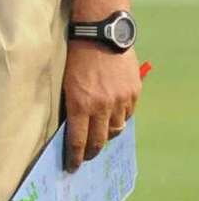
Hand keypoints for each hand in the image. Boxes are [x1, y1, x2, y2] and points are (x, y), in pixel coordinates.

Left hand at [62, 42, 142, 171]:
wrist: (100, 33)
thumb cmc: (76, 55)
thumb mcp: (66, 82)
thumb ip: (71, 105)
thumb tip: (72, 127)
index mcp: (80, 104)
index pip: (77, 141)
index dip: (75, 157)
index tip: (72, 166)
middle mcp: (101, 106)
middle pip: (98, 140)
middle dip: (91, 152)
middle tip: (86, 156)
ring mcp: (120, 100)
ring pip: (116, 130)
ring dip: (107, 135)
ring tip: (100, 134)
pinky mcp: (133, 93)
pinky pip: (128, 115)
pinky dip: (120, 119)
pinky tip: (113, 116)